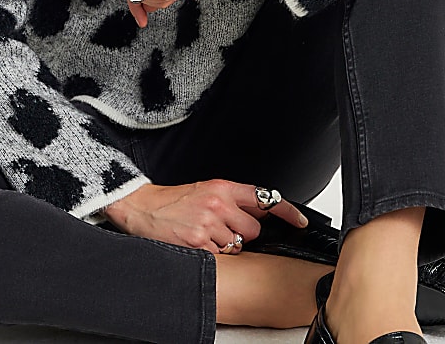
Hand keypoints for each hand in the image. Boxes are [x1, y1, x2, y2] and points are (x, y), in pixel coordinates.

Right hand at [102, 180, 307, 254]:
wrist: (143, 208)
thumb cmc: (174, 201)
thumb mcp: (205, 190)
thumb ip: (232, 200)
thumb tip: (260, 212)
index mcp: (222, 187)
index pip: (263, 198)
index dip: (286, 211)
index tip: (301, 221)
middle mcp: (218, 203)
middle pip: (253, 230)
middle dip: (243, 235)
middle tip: (223, 229)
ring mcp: (209, 224)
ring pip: (237, 246)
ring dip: (226, 246)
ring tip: (205, 234)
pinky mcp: (199, 243)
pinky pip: (221, 256)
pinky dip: (212, 254)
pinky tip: (198, 243)